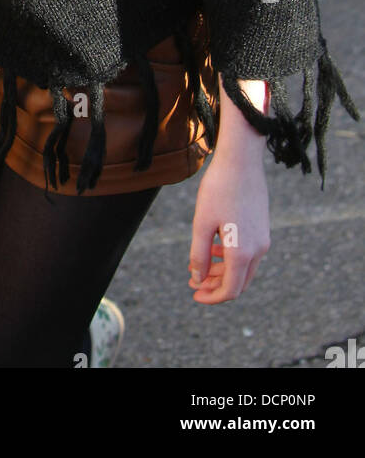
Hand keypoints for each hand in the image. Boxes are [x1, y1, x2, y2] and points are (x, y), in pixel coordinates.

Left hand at [187, 148, 269, 303]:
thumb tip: (198, 277)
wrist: (241, 160)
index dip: (211, 296)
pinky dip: (231, 259)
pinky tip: (214, 249)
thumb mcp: (202, 222)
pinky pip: (248, 253)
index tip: (194, 293)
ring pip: (244, 268)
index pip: (230, 290)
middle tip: (194, 282)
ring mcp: (263, 239)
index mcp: (242, 252)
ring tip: (200, 267)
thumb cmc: (218, 189)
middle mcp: (258, 249)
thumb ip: (199, 253)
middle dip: (216, 286)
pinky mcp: (262, 228)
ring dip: (223, 272)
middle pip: (239, 282)